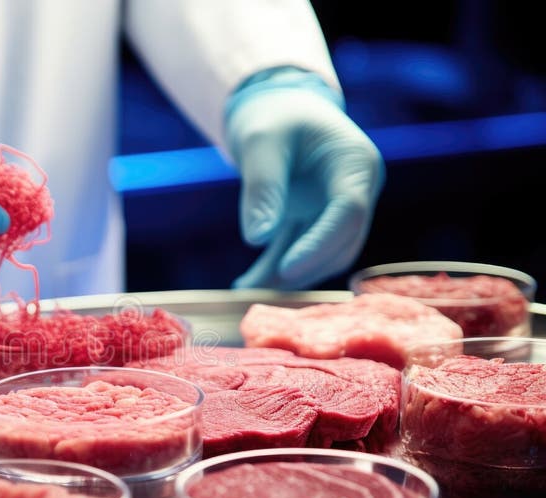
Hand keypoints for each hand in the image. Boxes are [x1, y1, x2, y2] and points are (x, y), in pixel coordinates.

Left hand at [225, 70, 384, 289]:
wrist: (275, 104)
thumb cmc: (271, 116)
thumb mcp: (260, 143)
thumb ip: (262, 187)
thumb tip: (257, 238)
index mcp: (355, 164)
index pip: (348, 213)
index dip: (319, 244)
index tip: (286, 270)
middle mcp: (355, 190)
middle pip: (341, 242)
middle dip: (303, 269)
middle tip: (260, 291)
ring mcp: (338, 208)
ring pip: (321, 254)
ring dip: (287, 276)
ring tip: (245, 290)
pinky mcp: (316, 219)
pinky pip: (299, 249)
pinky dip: (275, 268)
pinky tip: (246, 284)